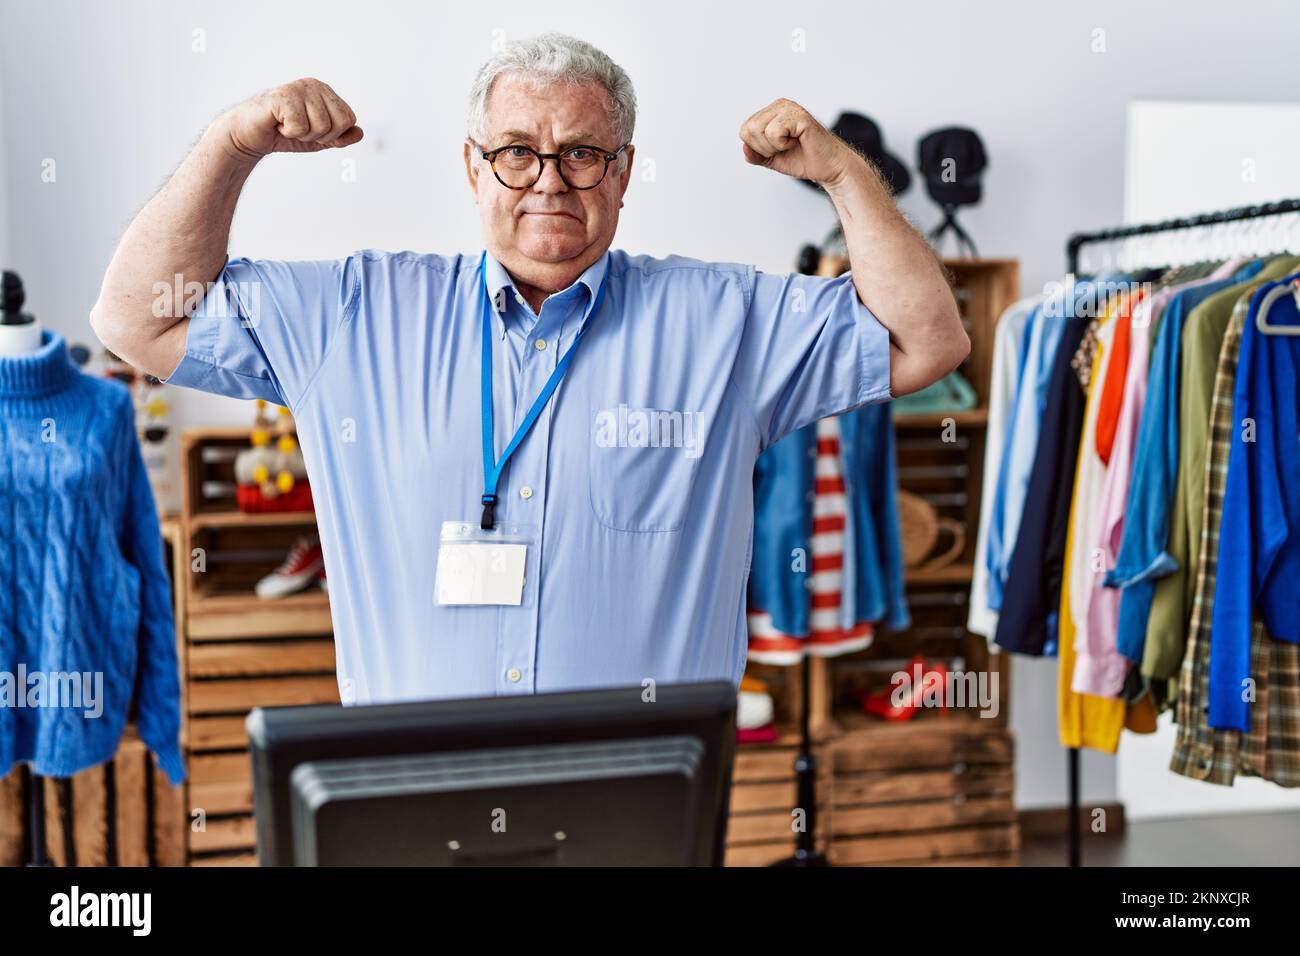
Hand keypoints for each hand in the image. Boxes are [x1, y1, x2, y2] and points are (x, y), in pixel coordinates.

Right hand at [219, 78, 362, 160]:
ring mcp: (298, 88)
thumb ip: (341, 137)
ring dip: (302, 135)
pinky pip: (300, 128)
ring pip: (320, 127)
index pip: (349, 120)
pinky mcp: (282, 96)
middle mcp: (314, 85)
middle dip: (320, 136)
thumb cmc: (284, 134)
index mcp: (325, 91)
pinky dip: (287, 133)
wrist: (250, 135)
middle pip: (339, 124)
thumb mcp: (319, 140)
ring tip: (286, 125)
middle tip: (299, 129)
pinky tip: (277, 123)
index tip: (312, 130)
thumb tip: (359, 132)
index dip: (333, 135)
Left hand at [739, 99, 855, 186]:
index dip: (757, 148)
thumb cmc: (802, 159)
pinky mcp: (799, 115)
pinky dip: (783, 144)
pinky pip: (774, 132)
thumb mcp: (771, 159)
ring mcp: (789, 108)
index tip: (777, 149)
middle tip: (785, 148)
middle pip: (749, 130)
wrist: (827, 167)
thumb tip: (744, 148)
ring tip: (791, 144)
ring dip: (774, 146)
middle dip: (764, 148)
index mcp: (771, 112)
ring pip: (759, 130)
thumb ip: (755, 154)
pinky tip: (798, 141)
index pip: (744, 130)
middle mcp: (779, 105)